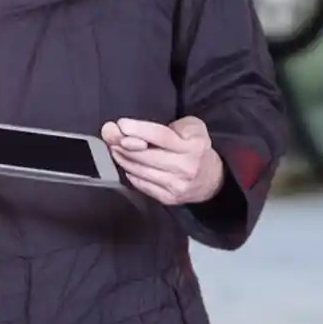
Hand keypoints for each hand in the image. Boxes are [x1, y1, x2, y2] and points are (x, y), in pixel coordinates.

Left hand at [101, 117, 223, 205]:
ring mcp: (176, 185)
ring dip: (123, 158)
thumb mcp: (193, 128)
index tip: (121, 124)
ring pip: (140, 170)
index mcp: (193, 147)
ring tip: (114, 147)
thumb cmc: (197, 148)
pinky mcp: (168, 199)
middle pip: (146, 154)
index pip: (161, 136)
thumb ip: (170, 126)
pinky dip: (131, 173)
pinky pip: (142, 184)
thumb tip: (136, 131)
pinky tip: (128, 165)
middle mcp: (185, 167)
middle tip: (110, 134)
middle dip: (123, 143)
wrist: (212, 180)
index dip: (139, 129)